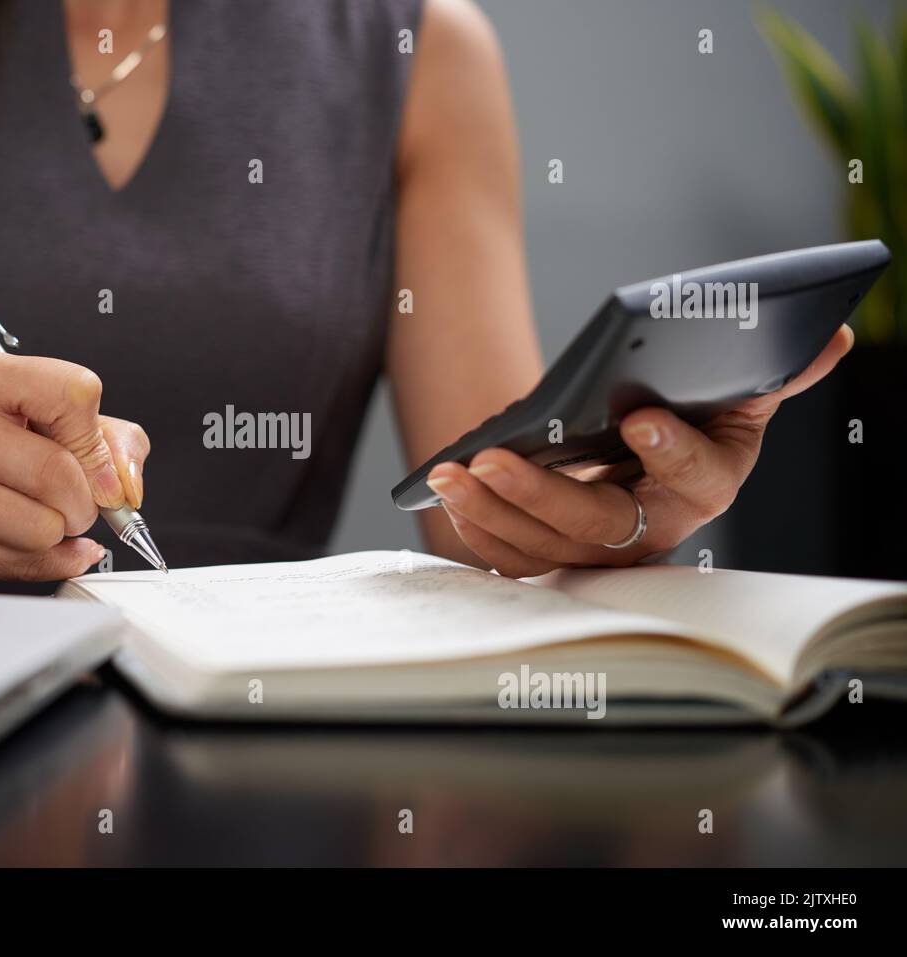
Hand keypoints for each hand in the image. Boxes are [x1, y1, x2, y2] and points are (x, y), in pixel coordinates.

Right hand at [0, 352, 150, 584]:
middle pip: (58, 472)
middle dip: (84, 502)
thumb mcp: (33, 419)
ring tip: (34, 518)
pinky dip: (43, 561)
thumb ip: (103, 437)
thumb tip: (127, 482)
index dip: (98, 441)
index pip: (73, 393)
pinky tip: (26, 544)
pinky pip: (19, 563)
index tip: (98, 466)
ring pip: (42, 527)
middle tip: (72, 504)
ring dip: (58, 534)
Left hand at [426, 325, 853, 577]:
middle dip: (541, 495)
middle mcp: (654, 529)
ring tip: (450, 473)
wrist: (648, 450)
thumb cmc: (692, 414)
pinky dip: (481, 531)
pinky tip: (451, 494)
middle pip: (598, 526)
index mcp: (708, 485)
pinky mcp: (558, 553)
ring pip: (544, 547)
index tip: (639, 416)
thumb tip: (829, 333)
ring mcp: (602, 550)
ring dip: (493, 512)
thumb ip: (775, 369)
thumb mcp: (737, 388)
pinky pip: (515, 558)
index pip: (697, 478)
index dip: (673, 451)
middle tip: (492, 459)